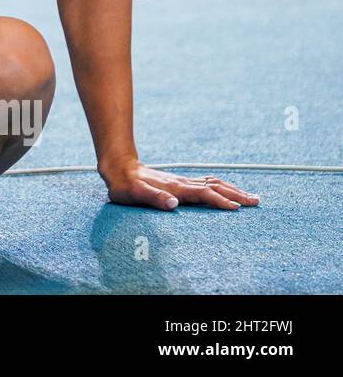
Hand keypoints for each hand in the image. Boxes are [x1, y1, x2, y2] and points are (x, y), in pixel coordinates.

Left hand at [101, 158, 260, 210]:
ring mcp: (182, 181)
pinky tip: (227, 190)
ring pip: (213, 184)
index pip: (203, 194)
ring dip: (233, 190)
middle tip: (256, 202)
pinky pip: (207, 183)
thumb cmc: (125, 185)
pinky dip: (222, 186)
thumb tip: (174, 205)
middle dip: (236, 194)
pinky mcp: (180, 182)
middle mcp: (182, 183)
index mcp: (175, 188)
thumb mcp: (134, 194)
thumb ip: (153, 198)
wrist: (119, 168)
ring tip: (251, 197)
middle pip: (215, 187)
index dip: (220, 201)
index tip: (236, 208)